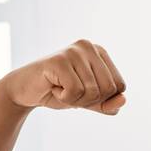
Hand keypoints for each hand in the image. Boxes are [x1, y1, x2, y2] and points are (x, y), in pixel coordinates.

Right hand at [2, 39, 126, 113]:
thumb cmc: (59, 92)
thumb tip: (123, 100)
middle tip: (70, 92)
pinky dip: (64, 98)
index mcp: (100, 52)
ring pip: (92, 92)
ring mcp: (74, 51)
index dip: (102, 99)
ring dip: (74, 100)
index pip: (120, 86)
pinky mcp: (59, 60)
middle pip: (108, 89)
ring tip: (60, 88)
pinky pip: (75, 91)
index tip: (82, 91)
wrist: (27, 91)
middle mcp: (89, 46)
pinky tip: (53, 87)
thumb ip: (107, 104)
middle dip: (89, 101)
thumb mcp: (88, 101)